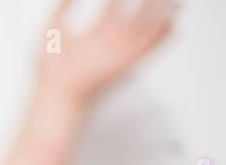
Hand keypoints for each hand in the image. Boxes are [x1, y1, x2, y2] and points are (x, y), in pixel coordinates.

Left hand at [37, 0, 174, 106]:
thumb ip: (60, 8)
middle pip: (140, 11)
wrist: (56, 94)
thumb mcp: (52, 31)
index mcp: (98, 31)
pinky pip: (150, 48)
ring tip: (173, 2)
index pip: (116, 3)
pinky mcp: (127, 63)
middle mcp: (112, 39)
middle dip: (151, 0)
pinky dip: (162, 36)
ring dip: (162, 10)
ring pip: (148, 24)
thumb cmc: (51, 70)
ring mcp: (120, 50)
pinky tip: (170, 24)